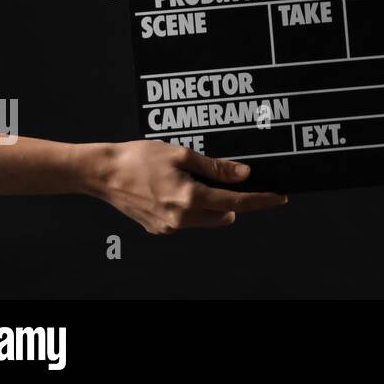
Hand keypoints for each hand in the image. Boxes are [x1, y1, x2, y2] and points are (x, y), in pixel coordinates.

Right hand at [81, 140, 287, 234]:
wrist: (102, 173)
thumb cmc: (140, 158)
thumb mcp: (182, 154)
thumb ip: (215, 167)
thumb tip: (244, 175)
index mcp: (189, 198)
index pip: (236, 202)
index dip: (261, 200)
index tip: (280, 197)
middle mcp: (180, 219)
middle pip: (225, 213)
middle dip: (234, 199)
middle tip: (234, 178)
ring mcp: (168, 227)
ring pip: (207, 218)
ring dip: (214, 203)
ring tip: (199, 177)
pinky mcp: (158, 228)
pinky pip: (188, 220)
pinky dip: (194, 206)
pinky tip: (180, 186)